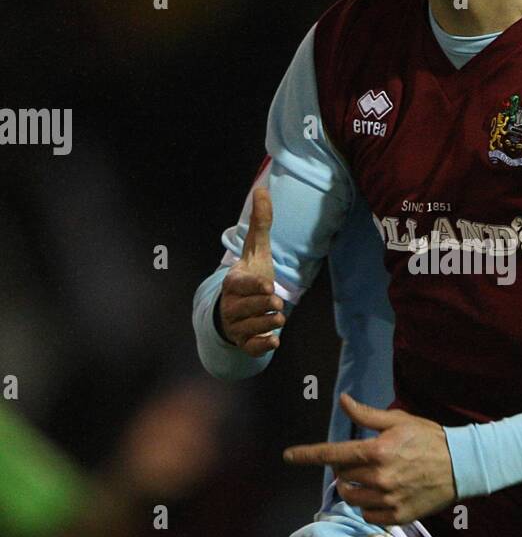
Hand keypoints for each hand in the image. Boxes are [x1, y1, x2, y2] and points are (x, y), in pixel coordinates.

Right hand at [219, 186, 285, 356]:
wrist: (238, 308)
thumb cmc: (250, 277)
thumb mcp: (256, 251)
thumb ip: (261, 223)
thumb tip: (262, 188)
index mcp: (233, 282)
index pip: (242, 286)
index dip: (255, 288)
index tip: (268, 289)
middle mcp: (231, 305)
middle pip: (253, 308)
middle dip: (268, 307)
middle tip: (276, 304)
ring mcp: (236, 326)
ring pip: (256, 327)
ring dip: (271, 323)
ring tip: (276, 316)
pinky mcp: (244, 343)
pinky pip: (253, 347)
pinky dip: (264, 345)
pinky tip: (273, 341)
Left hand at [283, 393, 456, 525]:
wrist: (461, 466)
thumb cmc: (429, 439)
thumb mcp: (398, 421)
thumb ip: (366, 415)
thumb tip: (343, 401)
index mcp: (376, 452)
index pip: (332, 455)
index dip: (307, 455)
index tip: (288, 456)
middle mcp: (379, 478)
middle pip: (341, 476)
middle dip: (344, 467)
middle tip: (362, 460)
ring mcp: (388, 500)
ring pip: (351, 497)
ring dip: (353, 487)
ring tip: (369, 478)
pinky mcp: (397, 516)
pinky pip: (367, 514)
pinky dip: (368, 505)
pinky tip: (381, 494)